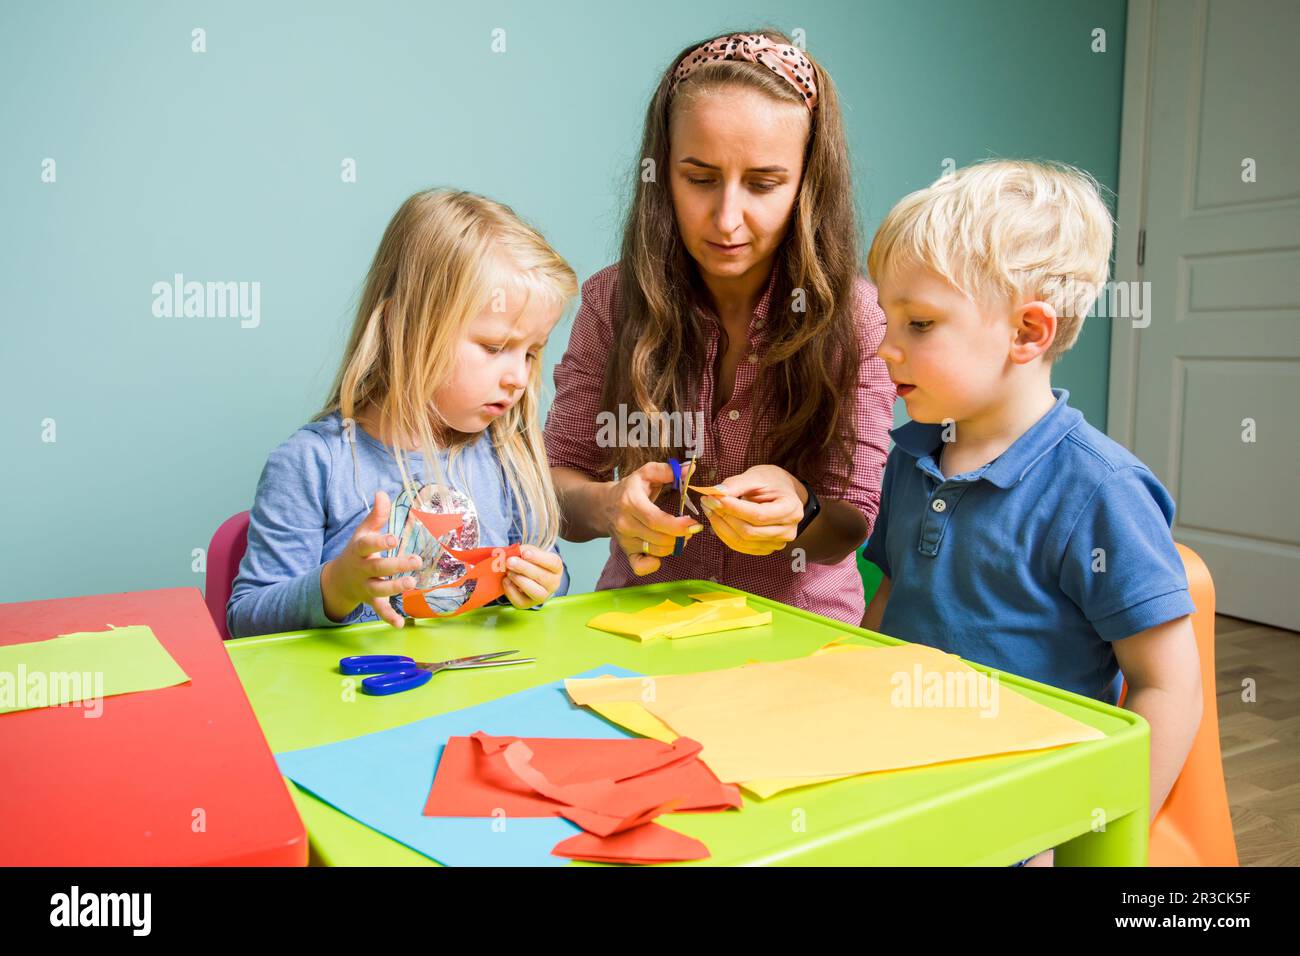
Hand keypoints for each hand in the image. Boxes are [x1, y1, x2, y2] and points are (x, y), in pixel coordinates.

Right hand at [320, 490, 422, 627]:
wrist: (337, 580)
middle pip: (377, 567)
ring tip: (412, 583)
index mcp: (359, 550)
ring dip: (395, 588)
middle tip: (416, 560)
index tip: (393, 538)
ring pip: (379, 589)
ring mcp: (365, 586)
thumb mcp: (363, 533)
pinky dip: (389, 618)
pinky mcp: (370, 601)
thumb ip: (375, 516)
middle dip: (396, 565)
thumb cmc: (357, 552)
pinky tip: (400, 624)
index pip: (367, 545)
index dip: (379, 541)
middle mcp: (362, 569)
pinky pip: (379, 610)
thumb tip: (382, 493)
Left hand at [502, 545, 564, 608]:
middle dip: (524, 568)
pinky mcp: (529, 604)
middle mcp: (553, 583)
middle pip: (543, 577)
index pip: (553, 563)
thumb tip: (511, 554)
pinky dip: (511, 591)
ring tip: (508, 572)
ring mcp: (543, 596)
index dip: (539, 558)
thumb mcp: (529, 553)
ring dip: (520, 580)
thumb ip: (522, 552)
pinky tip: (506, 580)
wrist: (527, 576)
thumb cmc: (530, 562)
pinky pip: (521, 601)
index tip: (525, 553)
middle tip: (510, 561)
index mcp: (556, 568)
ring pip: (535, 592)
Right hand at [605, 462, 702, 575]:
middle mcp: (625, 524)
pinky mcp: (625, 552)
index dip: (677, 525)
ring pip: (655, 551)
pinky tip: (661, 555)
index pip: (655, 520)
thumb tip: (690, 469)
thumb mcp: (645, 474)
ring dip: (673, 546)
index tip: (693, 523)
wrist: (603, 506)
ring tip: (680, 536)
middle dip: (680, 536)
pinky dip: (653, 566)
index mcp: (630, 502)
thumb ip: (667, 471)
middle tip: (691, 528)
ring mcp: (624, 540)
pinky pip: (639, 567)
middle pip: (658, 538)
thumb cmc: (629, 489)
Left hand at [699, 464, 806, 555]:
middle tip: (707, 501)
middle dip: (724, 516)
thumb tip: (716, 493)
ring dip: (720, 526)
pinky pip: (740, 546)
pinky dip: (724, 534)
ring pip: (742, 541)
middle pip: (749, 531)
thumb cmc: (773, 482)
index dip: (733, 508)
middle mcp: (788, 530)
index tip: (713, 497)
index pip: (758, 515)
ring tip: (709, 509)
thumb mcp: (757, 476)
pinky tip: (717, 520)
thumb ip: (737, 484)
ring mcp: (777, 543)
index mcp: (790, 509)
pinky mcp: (766, 548)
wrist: (783, 493)